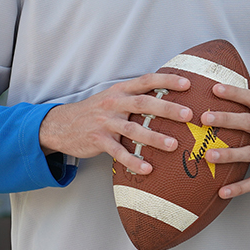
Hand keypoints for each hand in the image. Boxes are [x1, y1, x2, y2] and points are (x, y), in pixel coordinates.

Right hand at [39, 72, 192, 176]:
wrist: (61, 125)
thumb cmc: (94, 112)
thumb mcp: (112, 98)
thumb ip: (135, 97)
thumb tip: (169, 98)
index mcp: (120, 91)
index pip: (146, 81)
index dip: (167, 80)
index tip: (188, 84)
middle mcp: (113, 104)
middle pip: (143, 103)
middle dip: (167, 108)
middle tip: (188, 115)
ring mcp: (105, 123)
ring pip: (133, 129)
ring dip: (154, 137)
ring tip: (173, 145)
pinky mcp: (98, 141)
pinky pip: (118, 152)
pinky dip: (133, 161)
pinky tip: (147, 168)